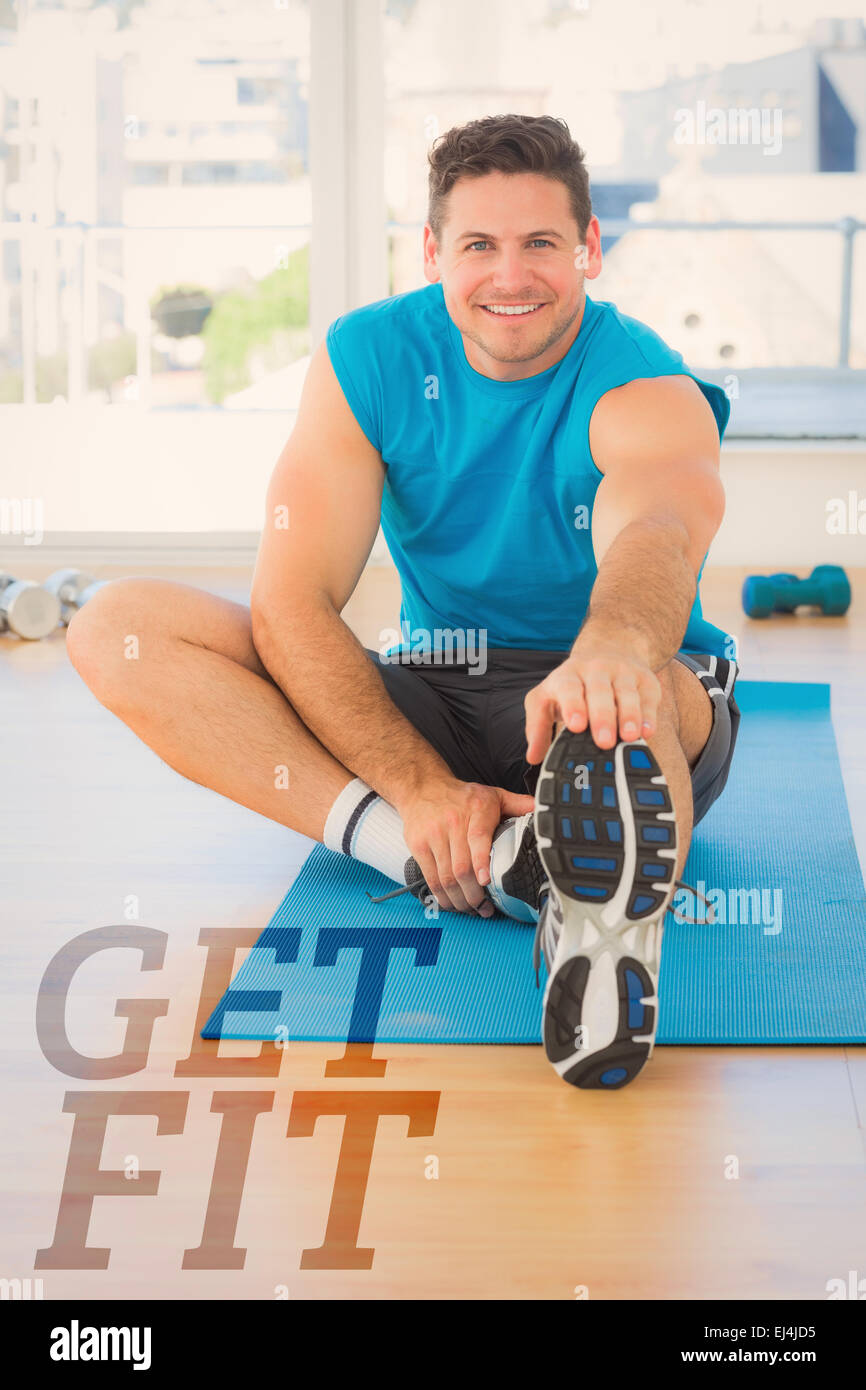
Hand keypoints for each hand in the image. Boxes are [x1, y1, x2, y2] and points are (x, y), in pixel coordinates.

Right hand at [394, 777, 534, 914]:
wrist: (422, 786)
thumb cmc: (461, 796)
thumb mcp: (492, 794)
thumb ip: (518, 804)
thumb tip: (542, 810)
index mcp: (477, 810)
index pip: (478, 838)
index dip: (481, 862)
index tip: (486, 881)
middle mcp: (453, 822)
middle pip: (461, 867)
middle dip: (474, 895)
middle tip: (485, 908)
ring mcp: (433, 835)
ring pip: (446, 877)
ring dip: (459, 900)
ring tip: (471, 909)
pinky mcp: (418, 846)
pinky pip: (430, 877)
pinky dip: (441, 896)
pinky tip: (451, 903)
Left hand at [525, 637, 661, 763]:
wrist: (609, 647)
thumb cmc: (573, 683)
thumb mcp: (546, 698)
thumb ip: (537, 726)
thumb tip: (533, 757)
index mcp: (568, 675)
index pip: (569, 687)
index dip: (573, 706)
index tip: (576, 726)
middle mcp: (596, 670)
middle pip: (600, 692)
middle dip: (602, 717)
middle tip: (604, 742)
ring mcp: (623, 672)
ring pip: (626, 693)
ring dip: (629, 716)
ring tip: (628, 737)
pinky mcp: (645, 680)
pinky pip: (648, 698)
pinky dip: (649, 715)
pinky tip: (647, 732)